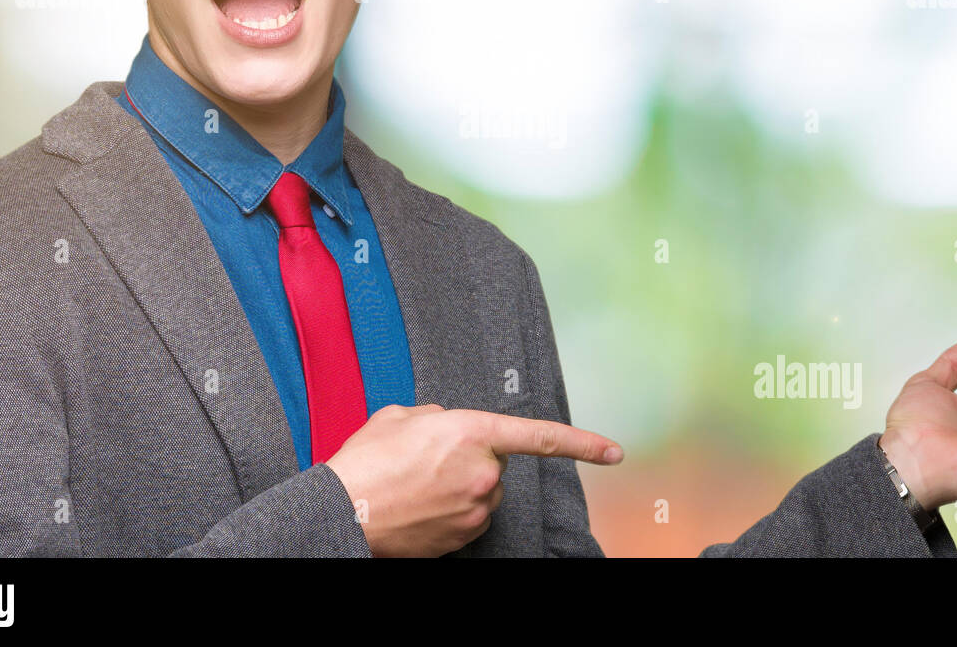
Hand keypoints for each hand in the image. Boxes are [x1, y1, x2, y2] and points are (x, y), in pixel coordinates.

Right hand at [325, 403, 623, 556]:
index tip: (615, 452)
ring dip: (459, 485)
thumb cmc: (365, 462)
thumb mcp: (400, 417)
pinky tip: (418, 505)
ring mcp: (475, 511)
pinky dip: (450, 511)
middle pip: (495, 463)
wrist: (341, 513)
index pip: (540, 437)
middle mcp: (483, 474)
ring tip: (414, 484)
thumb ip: (439, 416)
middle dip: (470, 458)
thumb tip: (449, 427)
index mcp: (472, 432)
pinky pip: (468, 517)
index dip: (583, 444)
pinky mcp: (463, 538)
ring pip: (482, 492)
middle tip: (425, 459)